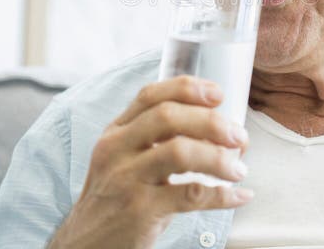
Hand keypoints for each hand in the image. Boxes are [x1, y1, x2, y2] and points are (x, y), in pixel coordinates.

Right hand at [47, 75, 251, 248]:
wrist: (84, 245)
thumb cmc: (115, 199)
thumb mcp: (124, 159)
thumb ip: (159, 139)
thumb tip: (221, 130)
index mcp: (116, 132)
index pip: (151, 95)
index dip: (187, 88)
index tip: (218, 95)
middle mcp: (117, 149)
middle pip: (168, 117)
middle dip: (212, 122)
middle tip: (239, 136)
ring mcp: (127, 179)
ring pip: (180, 152)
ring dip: (219, 158)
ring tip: (239, 170)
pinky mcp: (140, 210)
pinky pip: (191, 195)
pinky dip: (222, 195)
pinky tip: (238, 196)